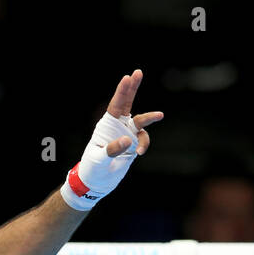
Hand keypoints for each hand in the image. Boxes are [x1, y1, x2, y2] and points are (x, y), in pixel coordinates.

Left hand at [60, 70, 163, 210]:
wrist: (96, 182)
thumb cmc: (92, 168)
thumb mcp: (99, 159)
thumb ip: (113, 149)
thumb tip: (128, 139)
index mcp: (106, 125)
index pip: (115, 105)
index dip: (122, 91)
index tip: (128, 77)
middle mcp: (117, 126)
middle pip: (127, 103)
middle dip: (133, 88)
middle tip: (138, 72)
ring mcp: (127, 134)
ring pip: (141, 121)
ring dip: (150, 117)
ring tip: (160, 115)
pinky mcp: (133, 144)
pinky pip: (143, 139)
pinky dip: (144, 144)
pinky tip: (139, 153)